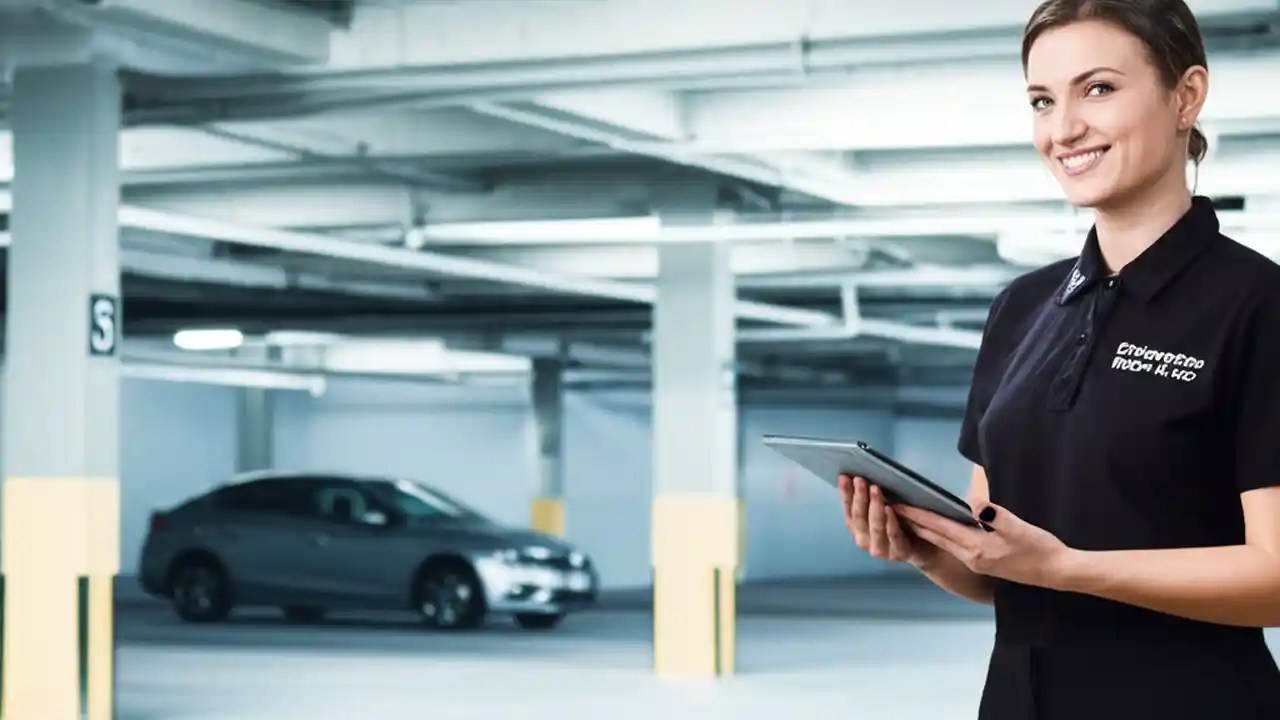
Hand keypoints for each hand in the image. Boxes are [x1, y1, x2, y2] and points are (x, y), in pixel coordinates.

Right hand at [838, 474, 940, 569]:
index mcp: (857, 529)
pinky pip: (893, 535)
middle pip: (859, 517)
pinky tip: (889, 508)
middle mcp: (864, 540)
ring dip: (874, 506)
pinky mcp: (899, 552)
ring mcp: (880, 548)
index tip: (844, 477)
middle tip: (860, 480)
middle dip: (859, 497)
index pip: (848, 509)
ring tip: (875, 489)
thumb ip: (871, 499)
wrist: (924, 549)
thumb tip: (861, 477)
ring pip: (874, 526)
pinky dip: (890, 521)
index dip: (845, 493)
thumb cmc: (900, 525)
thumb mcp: (882, 511)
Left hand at [892, 502, 1073, 589]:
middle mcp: (970, 558)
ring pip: (943, 542)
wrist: (1057, 573)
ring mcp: (976, 563)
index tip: (897, 504)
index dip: (917, 515)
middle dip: (913, 521)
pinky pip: (953, 546)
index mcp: (976, 549)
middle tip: (891, 507)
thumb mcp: (1020, 528)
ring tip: (908, 515)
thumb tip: (977, 505)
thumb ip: (997, 516)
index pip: (939, 528)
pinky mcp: (982, 563)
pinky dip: (940, 535)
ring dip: (925, 528)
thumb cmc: (1040, 548)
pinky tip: (937, 527)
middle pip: (935, 536)